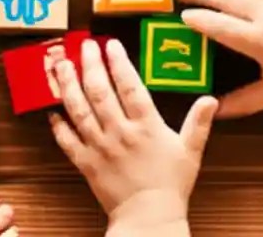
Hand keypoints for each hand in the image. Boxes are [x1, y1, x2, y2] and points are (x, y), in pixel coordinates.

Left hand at [49, 39, 216, 234]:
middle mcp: (119, 131)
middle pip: (99, 91)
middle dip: (90, 64)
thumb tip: (211, 99)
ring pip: (78, 109)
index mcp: (146, 126)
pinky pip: (66, 139)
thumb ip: (199, 122)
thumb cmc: (171, 184)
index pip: (129, 85)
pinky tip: (51, 107)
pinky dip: (57, 123)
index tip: (111, 44)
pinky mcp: (85, 162)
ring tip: (61, 65)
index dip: (119, 62)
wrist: (149, 217)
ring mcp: (99, 146)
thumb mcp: (191, 150)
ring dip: (68, 85)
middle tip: (84, 45)